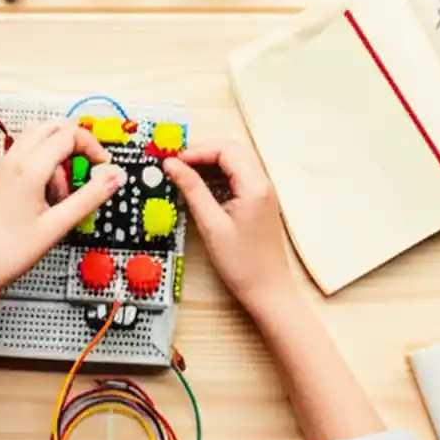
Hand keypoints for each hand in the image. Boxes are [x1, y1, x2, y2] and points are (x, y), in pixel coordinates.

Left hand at [0, 119, 121, 305]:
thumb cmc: (4, 253)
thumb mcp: (56, 226)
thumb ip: (88, 198)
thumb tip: (114, 177)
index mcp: (29, 167)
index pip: (69, 134)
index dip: (93, 147)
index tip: (103, 168)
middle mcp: (13, 160)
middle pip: (52, 127)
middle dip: (75, 144)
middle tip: (86, 173)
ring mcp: (2, 168)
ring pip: (37, 140)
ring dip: (58, 156)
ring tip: (63, 194)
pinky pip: (25, 157)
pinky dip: (42, 167)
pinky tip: (45, 200)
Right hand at [163, 139, 292, 306]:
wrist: (268, 290)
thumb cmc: (242, 263)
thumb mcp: (211, 224)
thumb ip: (192, 190)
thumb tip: (172, 165)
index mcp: (254, 186)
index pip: (225, 150)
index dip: (197, 150)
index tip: (174, 161)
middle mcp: (263, 184)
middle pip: (232, 149)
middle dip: (203, 151)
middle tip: (177, 164)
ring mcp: (262, 192)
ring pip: (235, 161)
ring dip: (210, 162)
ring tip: (184, 175)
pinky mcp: (258, 202)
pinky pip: (237, 177)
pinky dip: (217, 176)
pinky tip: (200, 188)